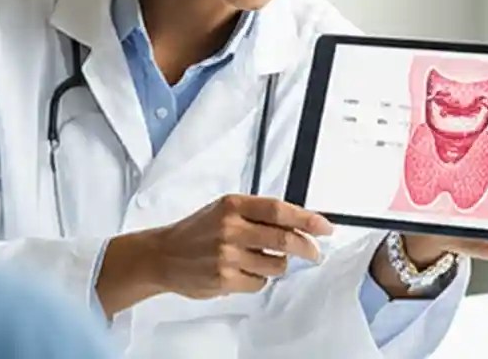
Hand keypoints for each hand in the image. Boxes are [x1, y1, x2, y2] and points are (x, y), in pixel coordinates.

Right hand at [145, 194, 333, 299]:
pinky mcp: (224, 278)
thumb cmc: (196, 232)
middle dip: (307, 247)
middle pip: (284, 239)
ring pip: (276, 264)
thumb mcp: (224, 210)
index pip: (280, 210)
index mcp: (233, 205)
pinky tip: (243, 271)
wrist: (162, 255)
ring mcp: (227, 255)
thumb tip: (298, 223)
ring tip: (262, 260)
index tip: (325, 226)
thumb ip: (257, 214)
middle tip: (315, 252)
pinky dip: (258, 279)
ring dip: (278, 265)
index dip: (307, 219)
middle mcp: (230, 228)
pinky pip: (259, 283)